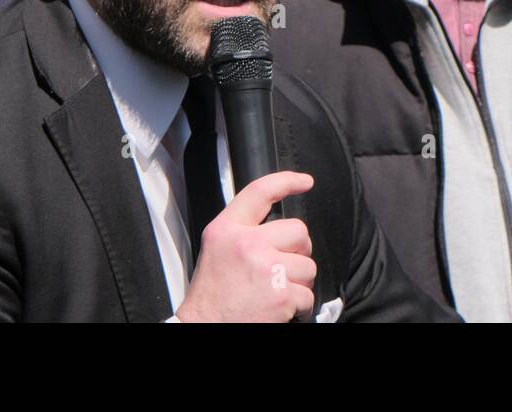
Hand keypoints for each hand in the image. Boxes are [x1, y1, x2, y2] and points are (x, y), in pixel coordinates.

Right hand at [176, 170, 315, 322]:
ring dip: (299, 281)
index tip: (305, 181)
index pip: (260, 192)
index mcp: (227, 229)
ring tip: (276, 291)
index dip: (287, 181)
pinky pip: (308, 295)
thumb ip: (242, 231)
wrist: (203, 329)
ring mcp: (267, 269)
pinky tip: (281, 309)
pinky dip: (300, 306)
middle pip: (298, 231)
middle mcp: (247, 244)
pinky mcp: (281, 295)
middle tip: (281, 268)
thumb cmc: (212, 295)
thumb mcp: (216, 249)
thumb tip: (277, 226)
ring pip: (308, 265)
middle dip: (297, 250)